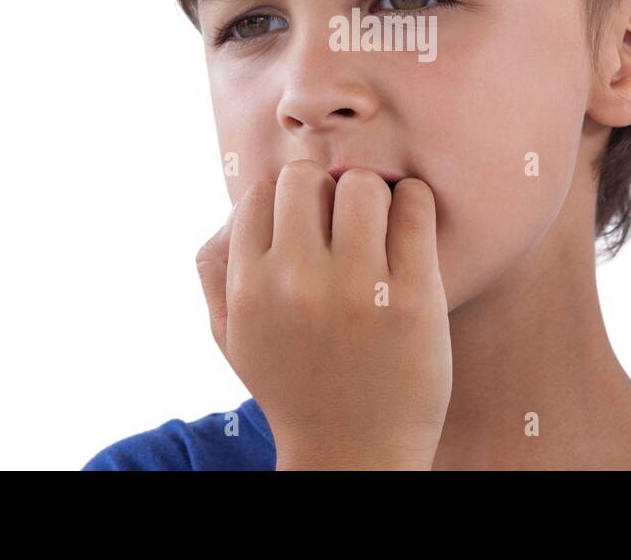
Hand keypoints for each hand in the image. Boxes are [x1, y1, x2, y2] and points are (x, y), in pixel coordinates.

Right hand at [195, 159, 451, 469]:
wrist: (357, 453)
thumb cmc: (295, 385)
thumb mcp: (233, 336)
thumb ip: (216, 269)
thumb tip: (235, 205)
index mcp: (250, 288)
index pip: (261, 192)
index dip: (286, 200)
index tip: (308, 222)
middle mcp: (298, 283)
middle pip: (306, 178)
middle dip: (324, 190)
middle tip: (343, 219)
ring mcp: (359, 288)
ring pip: (360, 185)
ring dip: (371, 194)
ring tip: (379, 222)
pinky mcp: (414, 295)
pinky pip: (413, 205)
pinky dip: (413, 202)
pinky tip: (410, 223)